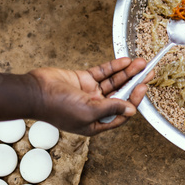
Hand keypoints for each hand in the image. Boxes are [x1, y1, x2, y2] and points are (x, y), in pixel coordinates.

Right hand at [29, 57, 149, 135]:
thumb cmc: (57, 108)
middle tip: (149, 73)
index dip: (134, 101)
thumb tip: (131, 110)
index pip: (122, 113)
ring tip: (141, 63)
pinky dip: (114, 67)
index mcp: (96, 123)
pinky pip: (102, 72)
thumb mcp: (89, 111)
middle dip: (135, 84)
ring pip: (114, 82)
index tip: (143, 87)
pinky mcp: (83, 79)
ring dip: (127, 73)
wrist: (35, 92)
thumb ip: (111, 109)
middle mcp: (95, 108)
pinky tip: (125, 61)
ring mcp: (89, 93)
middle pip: (121, 95)